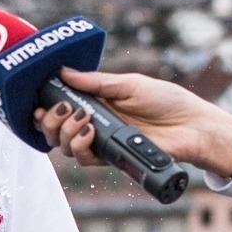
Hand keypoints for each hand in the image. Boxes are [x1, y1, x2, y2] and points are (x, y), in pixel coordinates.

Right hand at [33, 67, 231, 176]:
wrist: (193, 126)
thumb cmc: (168, 101)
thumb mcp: (129, 84)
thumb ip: (96, 82)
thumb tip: (64, 72)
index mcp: (98, 103)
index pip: (62, 109)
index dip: (46, 110)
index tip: (39, 104)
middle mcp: (96, 124)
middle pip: (57, 131)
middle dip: (51, 121)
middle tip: (63, 109)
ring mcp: (104, 143)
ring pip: (66, 147)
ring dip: (65, 132)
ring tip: (83, 119)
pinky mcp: (114, 159)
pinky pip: (86, 159)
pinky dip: (81, 146)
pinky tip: (90, 133)